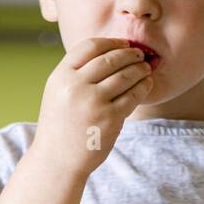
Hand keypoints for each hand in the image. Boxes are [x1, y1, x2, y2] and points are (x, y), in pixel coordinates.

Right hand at [32, 37, 153, 179]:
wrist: (57, 161)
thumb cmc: (60, 126)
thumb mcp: (58, 93)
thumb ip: (77, 73)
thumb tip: (110, 52)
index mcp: (61, 76)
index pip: (90, 47)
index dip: (111, 42)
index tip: (124, 44)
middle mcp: (76, 87)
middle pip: (110, 59)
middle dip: (129, 54)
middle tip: (140, 55)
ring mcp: (93, 103)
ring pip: (125, 76)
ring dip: (139, 69)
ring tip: (145, 68)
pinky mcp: (110, 119)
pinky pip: (133, 96)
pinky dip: (143, 87)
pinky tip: (146, 84)